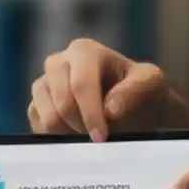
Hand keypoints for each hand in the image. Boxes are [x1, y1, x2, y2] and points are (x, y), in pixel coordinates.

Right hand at [28, 39, 172, 140]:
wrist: (136, 107)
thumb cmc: (142, 91)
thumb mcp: (151, 84)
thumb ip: (136, 90)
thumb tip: (110, 108)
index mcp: (84, 51)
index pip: (81, 84)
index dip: (91, 113)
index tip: (103, 136)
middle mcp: (58, 63)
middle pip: (61, 102)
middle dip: (82, 124)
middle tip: (101, 135)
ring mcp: (44, 84)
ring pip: (46, 115)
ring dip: (70, 132)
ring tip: (90, 132)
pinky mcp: (36, 105)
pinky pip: (37, 124)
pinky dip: (57, 136)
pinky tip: (76, 134)